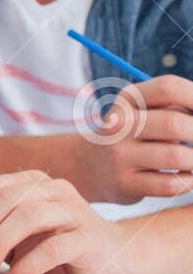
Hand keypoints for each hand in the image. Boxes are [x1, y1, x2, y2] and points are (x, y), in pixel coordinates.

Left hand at [0, 170, 127, 273]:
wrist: (116, 259)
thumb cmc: (63, 249)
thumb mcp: (20, 244)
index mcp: (32, 183)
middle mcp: (53, 189)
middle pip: (4, 200)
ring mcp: (74, 211)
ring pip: (27, 217)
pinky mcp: (88, 238)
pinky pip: (51, 248)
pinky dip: (25, 267)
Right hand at [73, 74, 192, 203]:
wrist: (91, 166)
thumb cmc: (133, 135)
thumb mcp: (144, 112)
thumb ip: (176, 107)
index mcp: (128, 99)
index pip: (168, 88)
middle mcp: (119, 124)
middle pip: (174, 123)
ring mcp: (119, 155)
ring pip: (176, 156)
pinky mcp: (125, 184)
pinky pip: (169, 185)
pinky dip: (189, 181)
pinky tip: (188, 177)